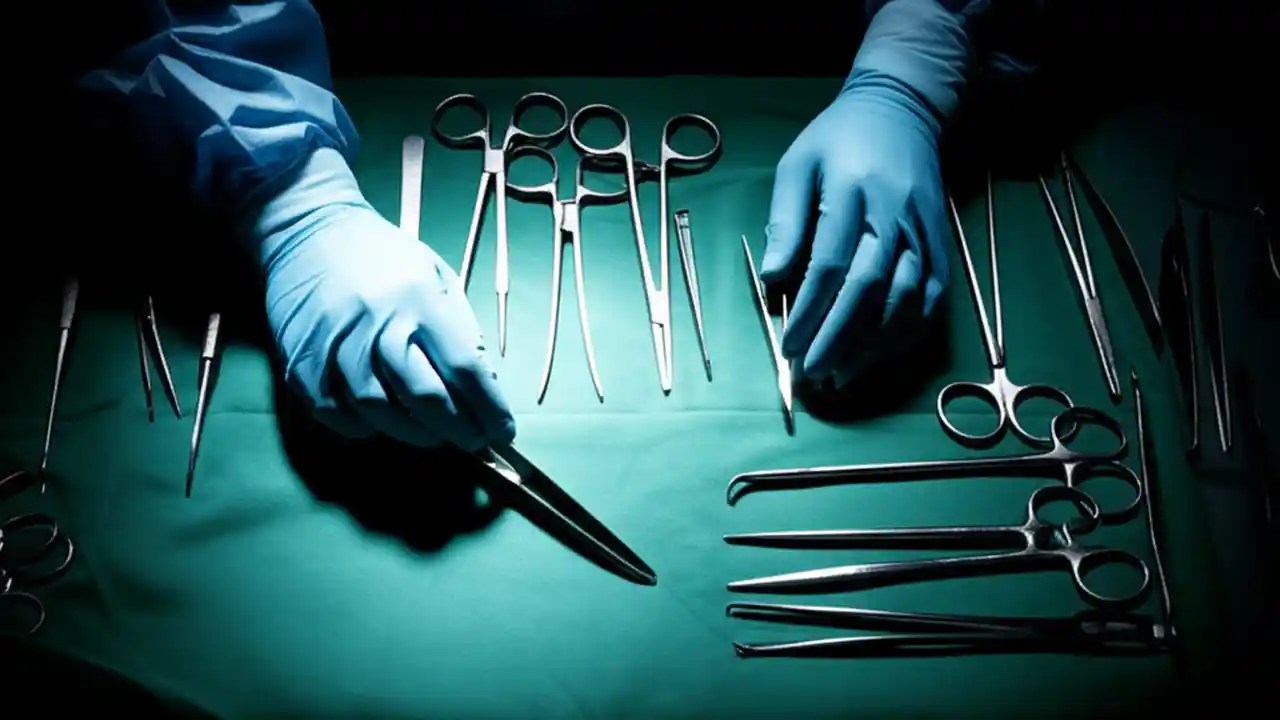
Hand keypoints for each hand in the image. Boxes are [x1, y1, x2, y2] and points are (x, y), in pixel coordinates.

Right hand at [253, 149, 513, 450]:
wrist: (306, 228)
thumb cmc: (381, 254)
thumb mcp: (434, 274)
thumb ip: (457, 326)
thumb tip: (482, 385)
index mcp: (419, 299)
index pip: (465, 368)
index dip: (490, 409)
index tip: (503, 431)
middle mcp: (379, 323)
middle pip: (427, 398)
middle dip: (459, 430)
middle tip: (473, 441)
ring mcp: (337, 343)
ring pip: (381, 412)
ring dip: (414, 434)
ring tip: (433, 434)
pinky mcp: (301, 359)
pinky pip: (333, 412)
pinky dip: (361, 427)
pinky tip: (380, 424)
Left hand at [763, 88, 950, 387]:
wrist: (903, 108)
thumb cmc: (837, 139)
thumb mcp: (797, 165)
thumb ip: (785, 221)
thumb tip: (770, 279)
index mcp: (851, 190)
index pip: (829, 263)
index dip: (809, 311)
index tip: (789, 347)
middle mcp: (893, 213)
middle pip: (869, 286)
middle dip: (839, 337)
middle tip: (814, 373)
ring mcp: (923, 229)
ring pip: (906, 297)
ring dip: (876, 343)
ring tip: (844, 374)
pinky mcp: (942, 242)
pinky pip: (932, 296)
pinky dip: (909, 330)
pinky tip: (883, 354)